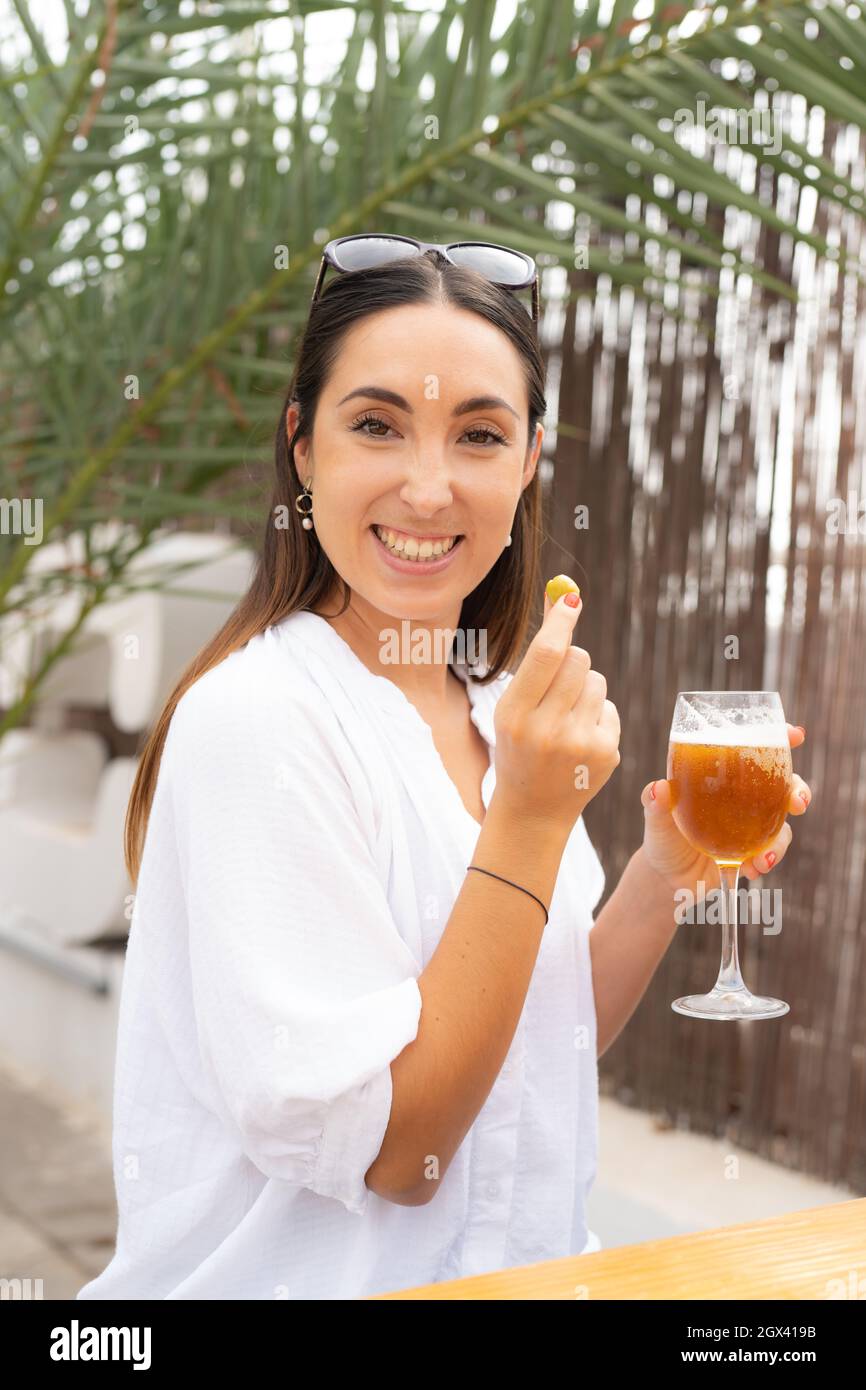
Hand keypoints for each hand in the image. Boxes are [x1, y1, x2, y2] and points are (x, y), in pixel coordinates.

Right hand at [492, 586, 620, 833]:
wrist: (533, 809)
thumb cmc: (519, 746)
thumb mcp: (513, 705)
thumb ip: (538, 655)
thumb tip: (566, 593)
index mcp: (514, 716)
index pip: (546, 654)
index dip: (562, 621)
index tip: (572, 598)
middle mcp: (547, 731)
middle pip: (578, 660)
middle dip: (572, 660)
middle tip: (558, 684)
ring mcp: (581, 745)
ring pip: (597, 681)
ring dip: (584, 689)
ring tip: (565, 718)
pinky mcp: (606, 754)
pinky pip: (610, 707)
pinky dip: (596, 715)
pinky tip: (580, 739)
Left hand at [640, 724, 811, 897]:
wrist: (667, 879)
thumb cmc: (663, 838)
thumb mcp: (656, 819)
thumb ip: (655, 804)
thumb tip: (658, 788)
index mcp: (723, 779)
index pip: (754, 751)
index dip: (778, 738)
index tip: (794, 735)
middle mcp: (744, 799)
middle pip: (784, 785)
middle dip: (799, 791)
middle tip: (797, 803)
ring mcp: (752, 826)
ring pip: (783, 824)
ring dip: (781, 840)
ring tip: (765, 858)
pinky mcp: (753, 852)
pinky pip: (770, 853)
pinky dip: (766, 861)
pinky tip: (753, 868)